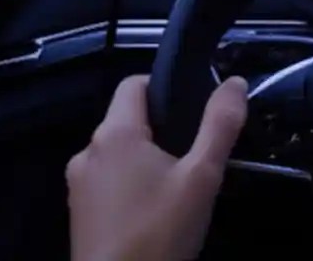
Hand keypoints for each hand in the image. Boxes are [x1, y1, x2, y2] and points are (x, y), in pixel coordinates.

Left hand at [67, 75, 247, 260]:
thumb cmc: (160, 230)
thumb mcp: (202, 175)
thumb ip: (220, 125)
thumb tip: (234, 82)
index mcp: (114, 134)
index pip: (134, 84)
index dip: (166, 87)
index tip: (197, 110)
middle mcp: (87, 152)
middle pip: (129, 120)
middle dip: (164, 130)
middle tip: (198, 155)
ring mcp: (78, 185)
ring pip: (120, 154)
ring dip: (149, 160)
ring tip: (181, 185)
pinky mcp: (79, 212)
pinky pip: (110, 181)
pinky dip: (133, 184)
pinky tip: (157, 210)